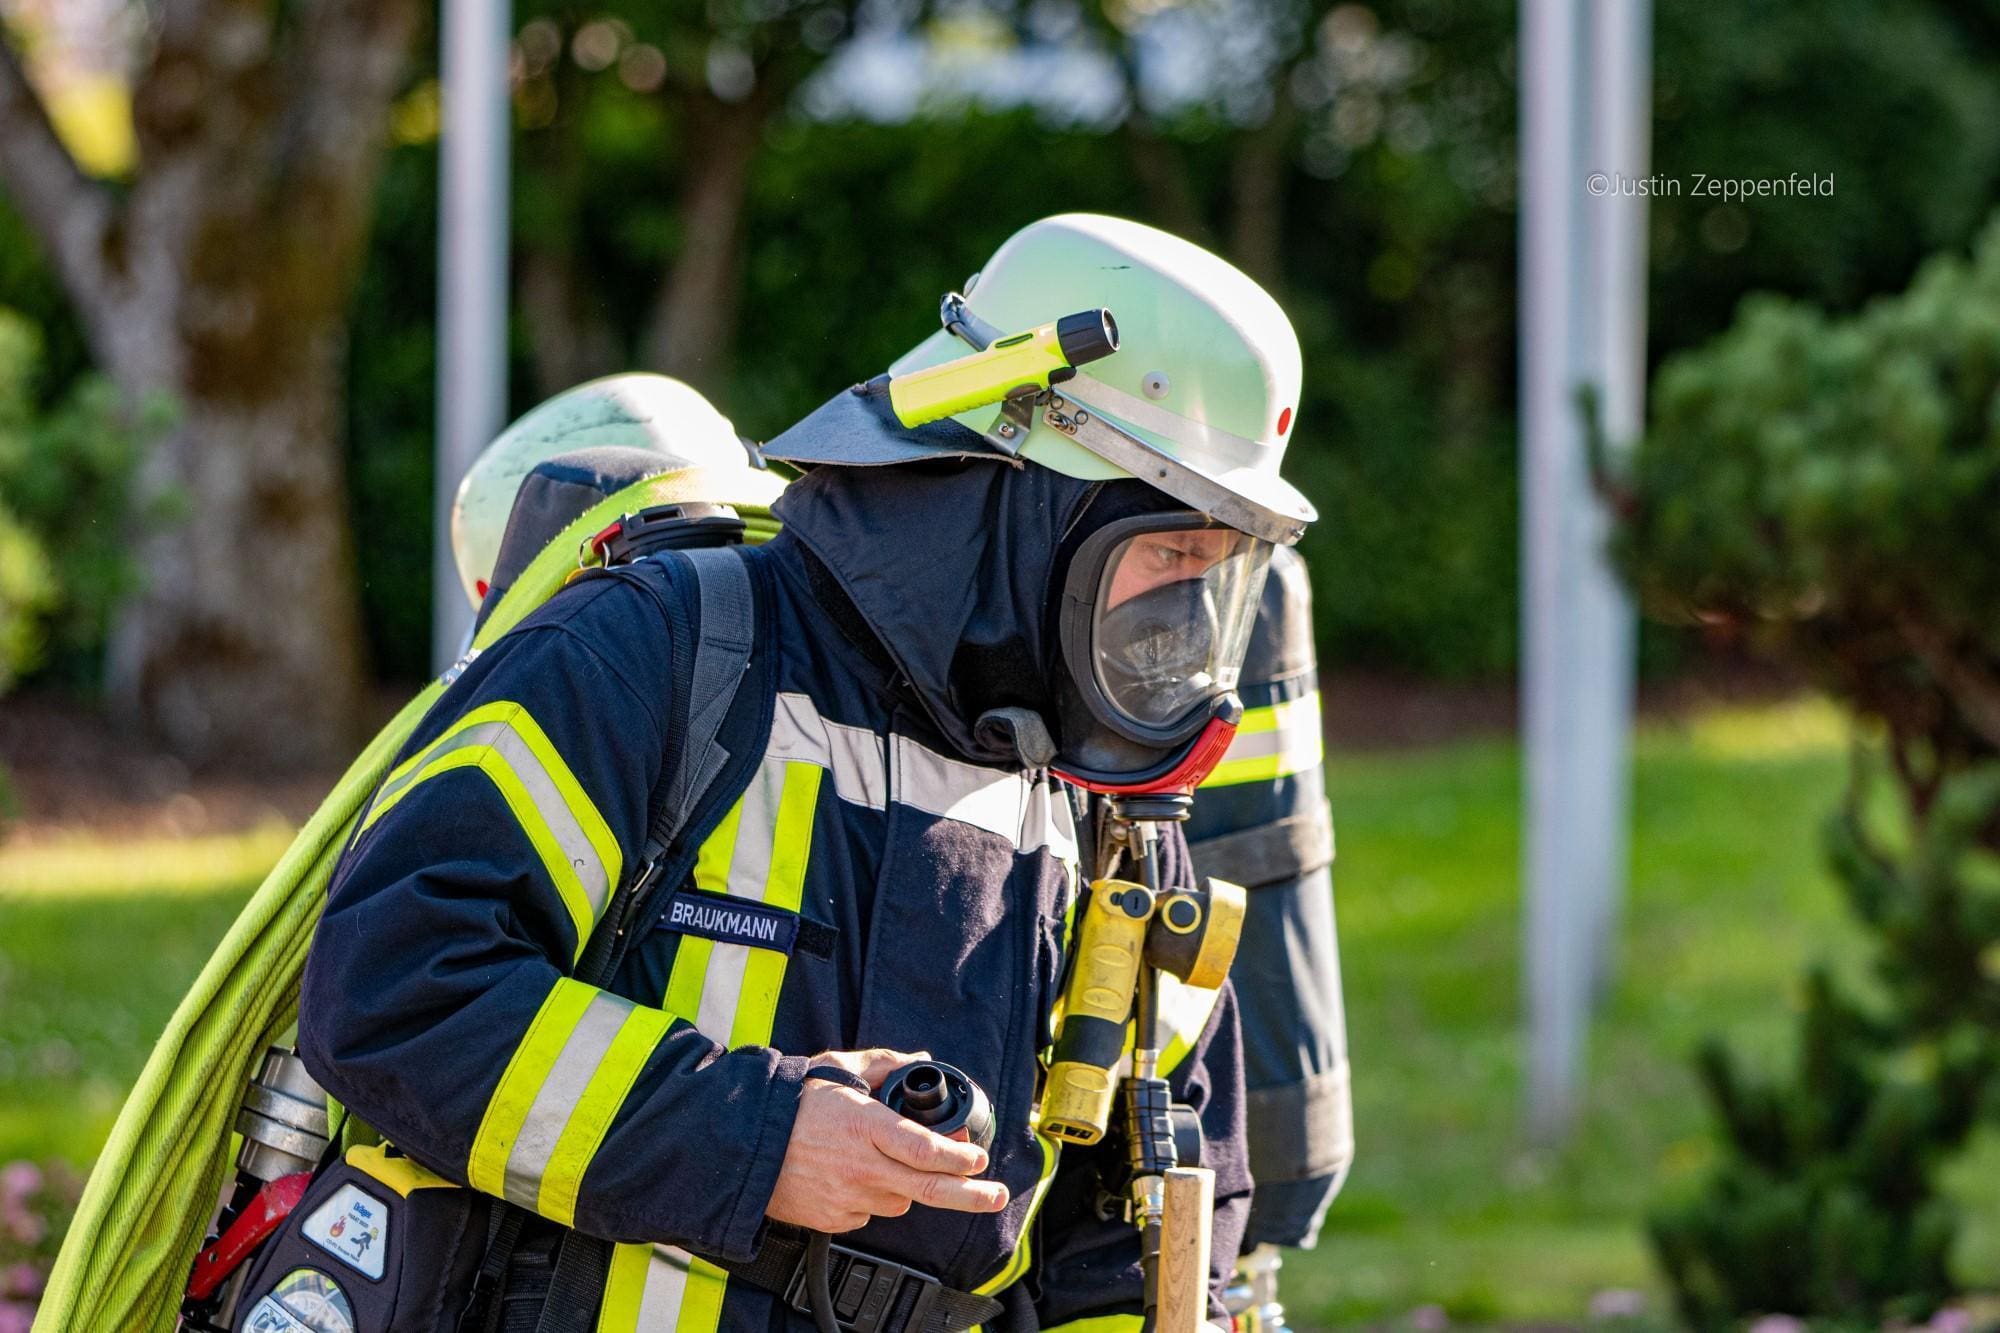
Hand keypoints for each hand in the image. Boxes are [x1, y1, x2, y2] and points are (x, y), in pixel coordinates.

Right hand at [765, 1048, 1010, 1232]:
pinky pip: (870, 1213)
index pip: (922, 1148)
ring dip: (907, 1184)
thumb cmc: (790, 1104)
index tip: (977, 1156)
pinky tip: (854, 1175)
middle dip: (970, 1194)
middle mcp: (860, 1166)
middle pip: (927, 1188)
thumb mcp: (837, 1068)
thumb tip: (922, 1060)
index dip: (957, 1156)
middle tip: (995, 1193)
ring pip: (899, 1200)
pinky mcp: (834, 1219)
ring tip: (884, 1160)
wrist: (742, 1146)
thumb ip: (884, 1062)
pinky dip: (874, 1196)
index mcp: (863, 1125)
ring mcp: (847, 1197)